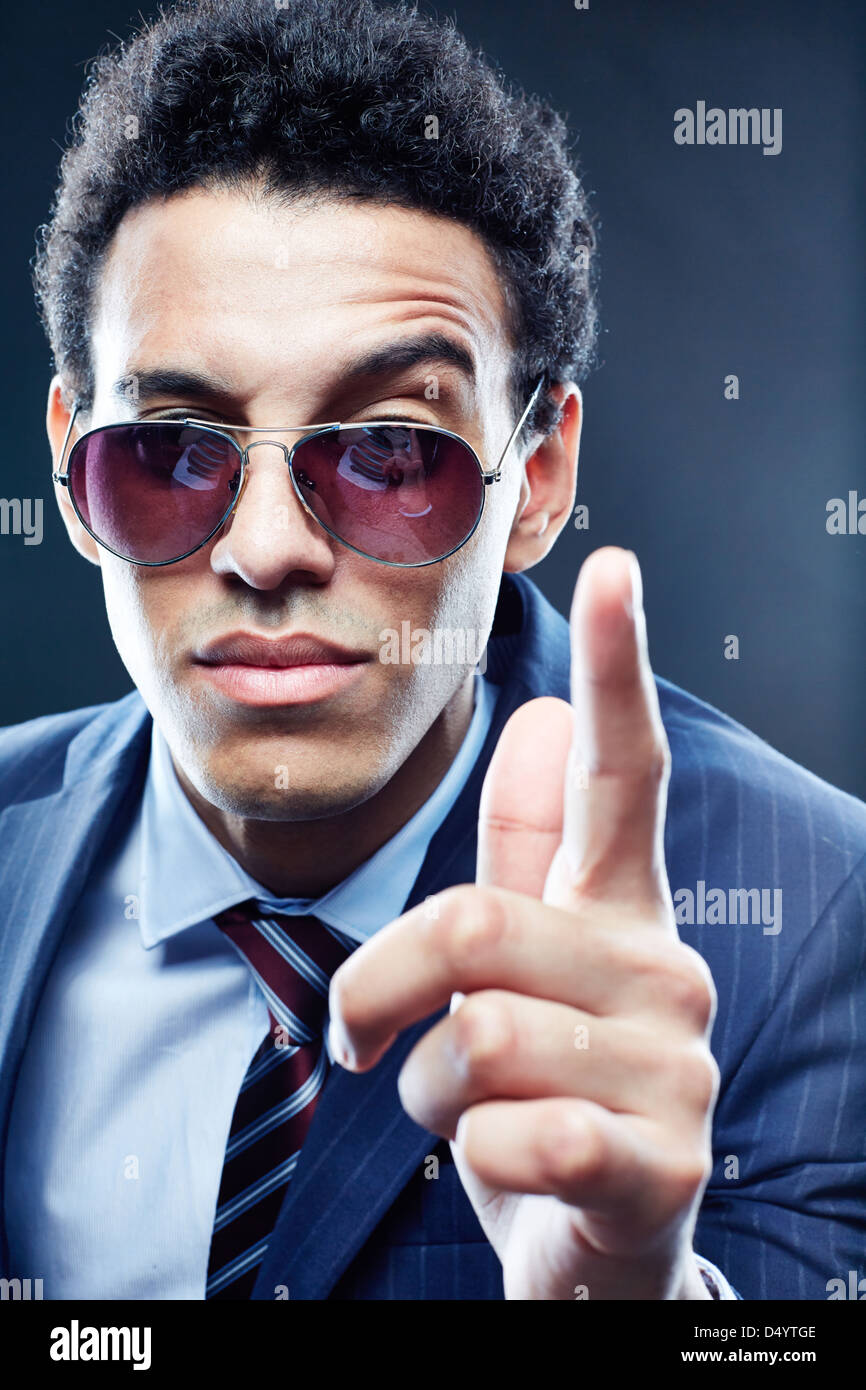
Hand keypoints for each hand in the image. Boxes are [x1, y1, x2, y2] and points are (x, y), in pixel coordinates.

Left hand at [327, 546, 719, 1298]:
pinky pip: (512, 1128)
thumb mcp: (523, 969)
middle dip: (383, 993)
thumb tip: (541, 716)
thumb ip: (529, 850)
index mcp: (620, 909)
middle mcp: (664, 968)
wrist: (598, 1253)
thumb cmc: (544, 1090)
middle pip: (471, 921)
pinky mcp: (663, 1160)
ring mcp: (675, 1066)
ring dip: (424, 1089)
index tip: (614, 565)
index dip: (615, 665)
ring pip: (471, 1034)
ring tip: (469, 1116)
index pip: (625, 772)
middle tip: (368, 1042)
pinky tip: (512, 1169)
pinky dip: (472, 1154)